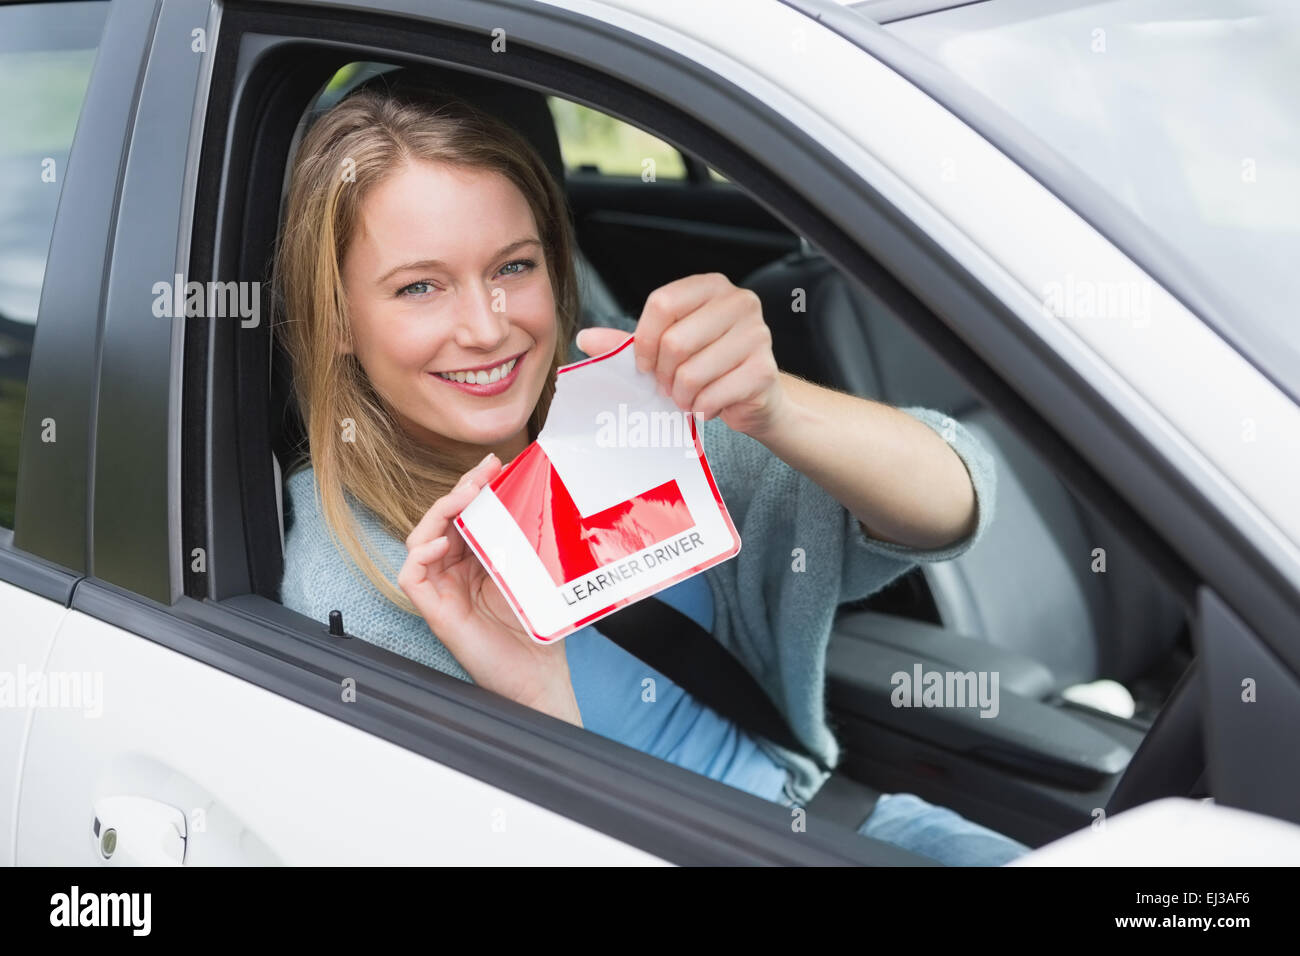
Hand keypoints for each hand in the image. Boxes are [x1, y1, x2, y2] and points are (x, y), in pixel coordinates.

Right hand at [397, 453, 582, 726]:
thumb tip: (542, 495)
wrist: (539, 677)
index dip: (475, 487)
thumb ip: (529, 540)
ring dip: (439, 513)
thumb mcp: (536, 573)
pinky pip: (411, 576)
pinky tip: (441, 542)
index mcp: (478, 559)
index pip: (467, 514)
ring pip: (421, 540)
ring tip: (464, 499)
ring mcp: (443, 590)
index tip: (496, 464)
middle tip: (483, 473)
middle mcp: (456, 571)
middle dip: (460, 490)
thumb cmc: (539, 629)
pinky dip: (419, 554)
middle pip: (442, 520)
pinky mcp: (435, 612)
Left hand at [575, 273, 786, 439]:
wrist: (755, 395)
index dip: (644, 341)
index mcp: (711, 287)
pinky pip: (713, 396)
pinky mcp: (764, 370)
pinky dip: (703, 409)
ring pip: (693, 373)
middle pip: (675, 341)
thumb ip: (628, 343)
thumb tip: (585, 338)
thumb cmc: (709, 366)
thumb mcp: (666, 349)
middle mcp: (739, 302)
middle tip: (669, 388)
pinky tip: (710, 405)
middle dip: (664, 376)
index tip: (644, 365)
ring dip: (683, 396)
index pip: (662, 303)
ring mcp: (757, 334)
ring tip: (690, 397)